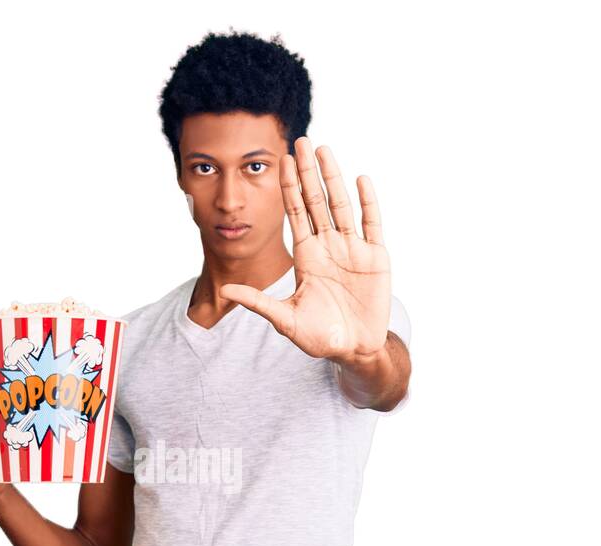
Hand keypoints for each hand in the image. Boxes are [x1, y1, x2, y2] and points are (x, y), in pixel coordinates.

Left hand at [218, 136, 390, 363]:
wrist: (354, 349)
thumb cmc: (319, 337)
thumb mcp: (285, 320)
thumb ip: (258, 303)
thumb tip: (225, 292)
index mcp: (306, 256)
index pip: (295, 213)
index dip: (289, 187)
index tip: (281, 161)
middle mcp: (328, 246)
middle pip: (316, 201)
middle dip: (308, 172)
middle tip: (301, 141)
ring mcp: (352, 249)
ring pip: (342, 205)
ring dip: (333, 178)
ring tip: (325, 151)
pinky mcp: (375, 257)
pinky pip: (372, 224)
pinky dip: (368, 202)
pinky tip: (360, 180)